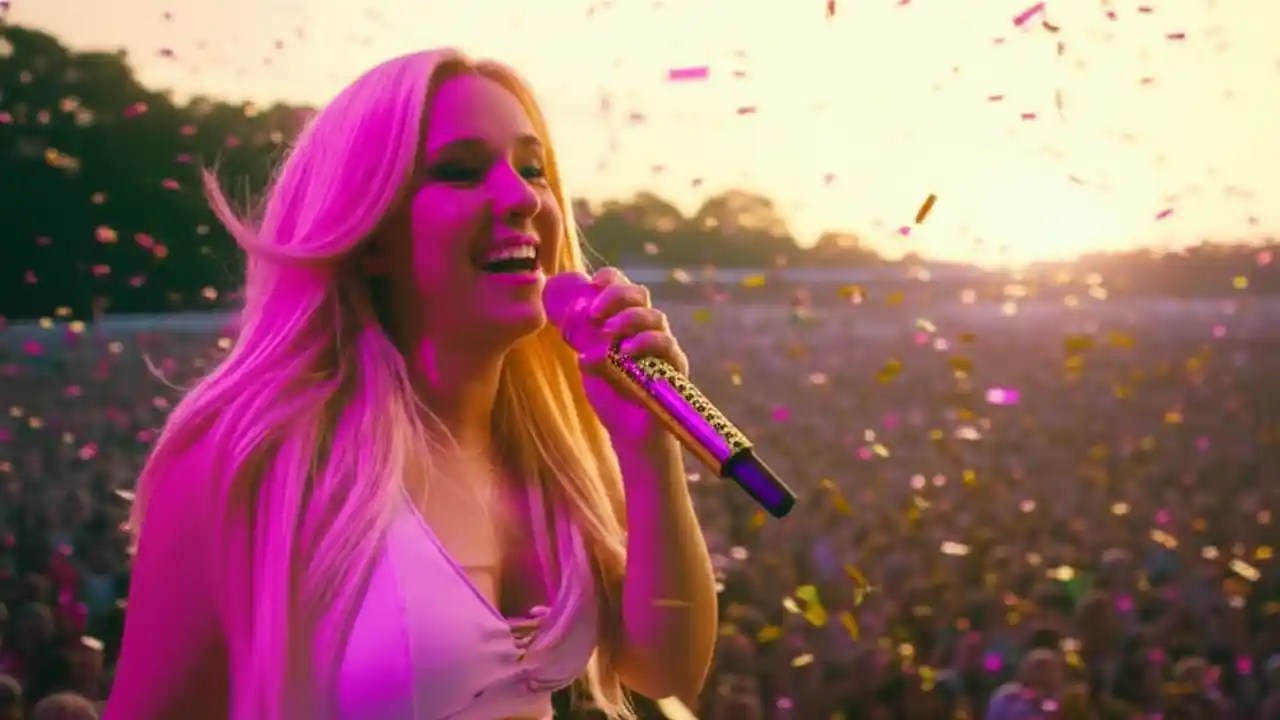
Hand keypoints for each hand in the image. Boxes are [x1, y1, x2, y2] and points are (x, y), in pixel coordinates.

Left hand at [553, 267, 688, 445]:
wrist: (630, 433)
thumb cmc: (611, 395)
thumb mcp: (589, 363)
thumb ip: (582, 340)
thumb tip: (572, 318)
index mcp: (626, 320)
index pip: (622, 286)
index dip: (608, 280)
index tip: (590, 287)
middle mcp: (647, 327)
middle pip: (639, 293)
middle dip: (615, 296)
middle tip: (594, 313)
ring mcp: (663, 346)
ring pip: (655, 316)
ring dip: (628, 318)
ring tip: (608, 333)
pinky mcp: (675, 367)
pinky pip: (666, 345)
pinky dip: (645, 342)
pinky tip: (626, 351)